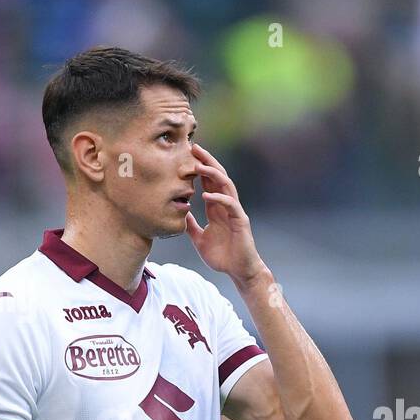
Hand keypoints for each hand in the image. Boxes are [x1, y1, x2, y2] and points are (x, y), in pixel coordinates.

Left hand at [184, 144, 267, 284]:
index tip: (187, 154)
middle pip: (218, 176)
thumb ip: (191, 225)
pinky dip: (218, 198)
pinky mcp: (240, 221)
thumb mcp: (199, 239)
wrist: (239, 271)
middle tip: (193, 147)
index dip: (200, 167)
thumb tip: (178, 214)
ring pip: (226, 186)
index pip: (209, 182)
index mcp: (216, 208)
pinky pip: (230, 205)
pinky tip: (206, 195)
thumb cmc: (223, 257)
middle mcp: (226, 206)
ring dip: (212, 174)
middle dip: (206, 161)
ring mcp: (235, 212)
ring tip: (198, 166)